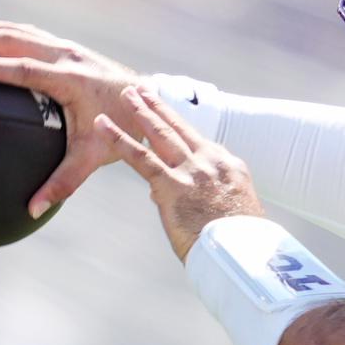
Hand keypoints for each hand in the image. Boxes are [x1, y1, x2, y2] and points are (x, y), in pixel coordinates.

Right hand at [0, 20, 143, 218]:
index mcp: (69, 79)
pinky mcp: (64, 47)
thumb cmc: (121, 130)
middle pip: (12, 39)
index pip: (22, 68)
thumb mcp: (92, 159)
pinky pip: (24, 33)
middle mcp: (65, 55)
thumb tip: (32, 209)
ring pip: (15, 30)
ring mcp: (65, 47)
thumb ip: (63, 183)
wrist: (148, 101)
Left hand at [97, 85, 265, 262]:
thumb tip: (159, 195)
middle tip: (144, 90)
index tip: (169, 117)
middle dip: (160, 108)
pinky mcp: (172, 184)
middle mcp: (211, 162)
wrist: (243, 254)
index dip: (180, 128)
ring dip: (141, 112)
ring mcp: (191, 171)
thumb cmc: (238, 246)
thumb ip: (196, 200)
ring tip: (127, 94)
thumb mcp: (227, 215)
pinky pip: (140, 157)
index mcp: (229, 168)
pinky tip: (101, 125)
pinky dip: (117, 139)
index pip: (198, 144)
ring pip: (161, 134)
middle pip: (180, 129)